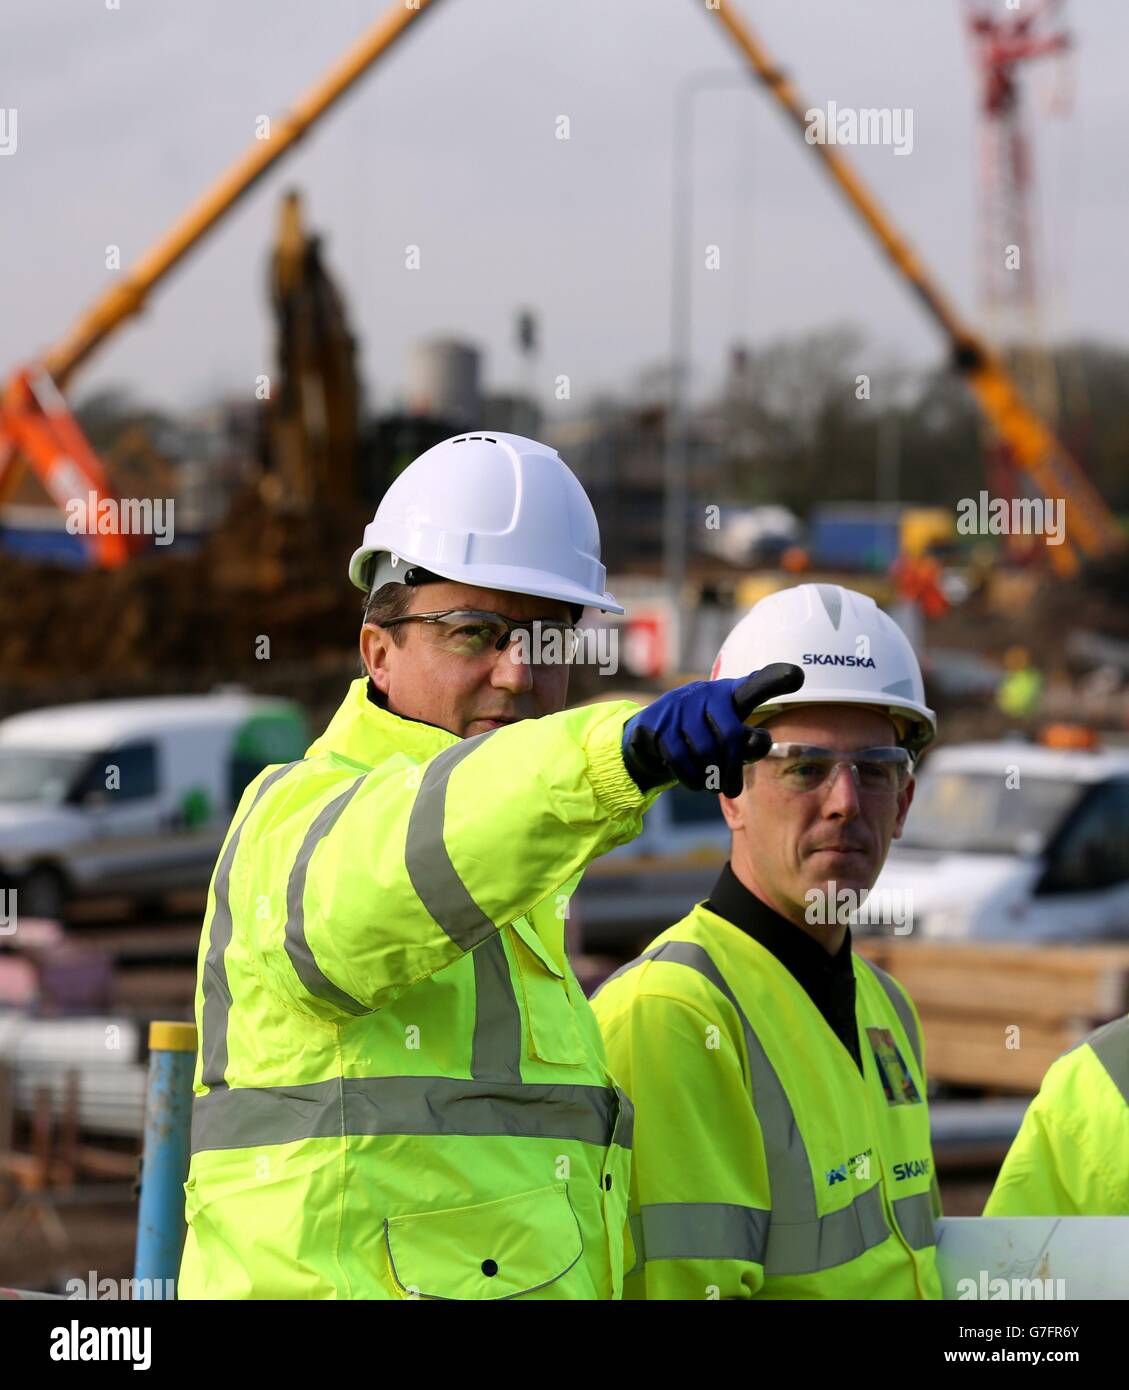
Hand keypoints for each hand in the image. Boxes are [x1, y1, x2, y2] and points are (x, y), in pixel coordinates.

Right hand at [621, 663, 804, 795]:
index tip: (798, 675)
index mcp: (731, 694)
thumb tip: (760, 741)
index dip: (776, 680)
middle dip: (732, 768)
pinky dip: (690, 777)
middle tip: (733, 790)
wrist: (651, 735)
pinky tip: (694, 782)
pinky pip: (679, 757)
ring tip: (711, 784)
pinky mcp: (658, 722)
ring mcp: (680, 705)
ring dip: (710, 776)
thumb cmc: (704, 735)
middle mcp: (707, 693)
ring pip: (704, 750)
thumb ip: (750, 742)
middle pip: (730, 736)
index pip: (757, 685)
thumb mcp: (730, 738)